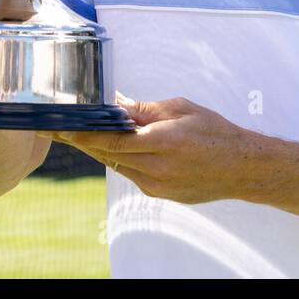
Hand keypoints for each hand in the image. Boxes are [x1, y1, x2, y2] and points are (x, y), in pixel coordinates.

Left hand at [49, 95, 257, 204]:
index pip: (112, 139)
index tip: (62, 126)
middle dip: (82, 141)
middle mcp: (157, 168)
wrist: (241, 168)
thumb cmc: (215, 132)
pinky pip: (131, 174)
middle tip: (58, 129)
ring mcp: (157, 185)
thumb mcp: (181, 109)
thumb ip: (145, 109)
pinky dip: (120, 159)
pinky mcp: (160, 194)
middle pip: (108, 154)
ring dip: (98, 150)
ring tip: (80, 134)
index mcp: (163, 142)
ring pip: (117, 165)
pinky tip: (112, 147)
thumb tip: (116, 104)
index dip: (83, 133)